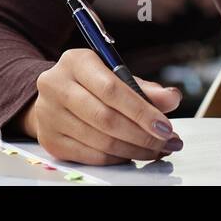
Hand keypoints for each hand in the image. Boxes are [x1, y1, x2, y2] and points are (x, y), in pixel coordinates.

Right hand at [16, 49, 184, 165]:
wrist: (54, 95)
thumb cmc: (89, 83)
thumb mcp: (114, 75)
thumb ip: (143, 87)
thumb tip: (171, 98)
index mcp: (76, 61)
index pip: (112, 89)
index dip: (142, 111)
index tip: (165, 126)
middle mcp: (56, 86)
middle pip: (106, 119)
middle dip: (142, 135)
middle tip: (166, 142)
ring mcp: (49, 115)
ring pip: (101, 141)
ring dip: (134, 150)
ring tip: (156, 150)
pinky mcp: (50, 140)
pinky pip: (92, 157)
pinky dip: (117, 158)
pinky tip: (132, 154)